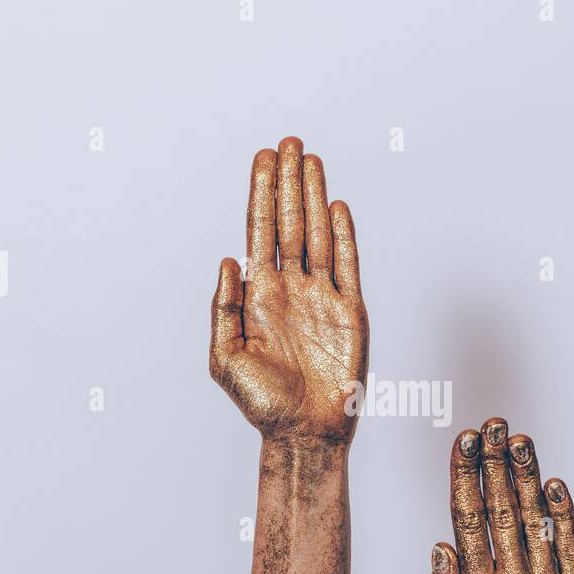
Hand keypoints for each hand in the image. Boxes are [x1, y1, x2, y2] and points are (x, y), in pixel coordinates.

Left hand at [209, 136, 368, 446]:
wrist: (303, 432)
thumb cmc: (261, 402)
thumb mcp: (225, 358)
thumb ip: (223, 309)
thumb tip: (229, 259)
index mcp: (259, 295)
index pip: (261, 231)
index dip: (262, 194)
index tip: (263, 158)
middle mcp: (290, 288)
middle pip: (291, 222)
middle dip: (289, 182)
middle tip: (289, 142)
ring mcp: (322, 297)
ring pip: (320, 234)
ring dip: (315, 196)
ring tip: (312, 159)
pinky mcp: (350, 312)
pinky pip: (348, 265)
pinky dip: (346, 235)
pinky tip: (338, 206)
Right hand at [425, 417, 573, 573]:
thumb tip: (443, 546)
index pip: (468, 521)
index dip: (465, 476)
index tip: (464, 442)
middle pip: (502, 510)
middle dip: (495, 462)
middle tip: (492, 425)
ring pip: (536, 521)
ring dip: (527, 476)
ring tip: (519, 440)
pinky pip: (572, 547)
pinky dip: (563, 513)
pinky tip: (553, 485)